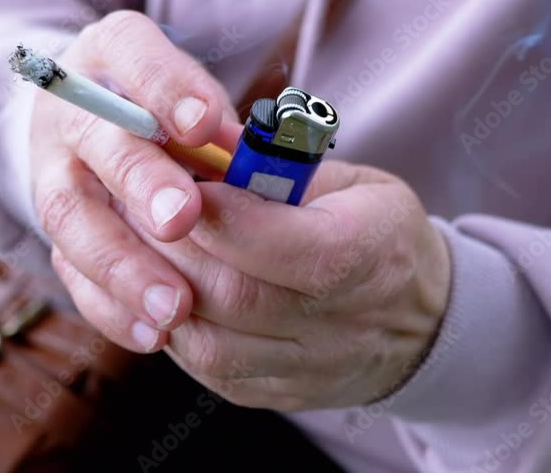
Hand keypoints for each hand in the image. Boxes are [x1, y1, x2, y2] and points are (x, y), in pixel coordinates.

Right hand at [29, 11, 238, 352]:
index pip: (129, 51)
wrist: (99, 130)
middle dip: (140, 180)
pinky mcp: (52, 230)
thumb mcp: (196, 97)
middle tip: (183, 218)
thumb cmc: (170, 111)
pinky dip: (111, 306)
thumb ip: (223, 129)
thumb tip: (261, 174)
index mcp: (111, 54)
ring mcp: (49, 169)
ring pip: (68, 215)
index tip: (205, 125)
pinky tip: (155, 334)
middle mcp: (71, 109)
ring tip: (173, 305)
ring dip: (120, 263)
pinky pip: (69, 272)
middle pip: (95, 139)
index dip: (164, 86)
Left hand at [109, 160, 452, 409]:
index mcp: (373, 253)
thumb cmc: (371, 229)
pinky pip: (206, 368)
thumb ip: (278, 172)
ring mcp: (310, 370)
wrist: (416, 320)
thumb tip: (195, 154)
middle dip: (173, 250)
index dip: (223, 218)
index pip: (290, 247)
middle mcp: (344, 324)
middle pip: (237, 298)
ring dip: (160, 291)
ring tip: (138, 248)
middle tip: (134, 210)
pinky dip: (172, 327)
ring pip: (210, 344)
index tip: (180, 186)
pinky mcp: (275, 395)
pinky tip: (160, 287)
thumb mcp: (348, 181)